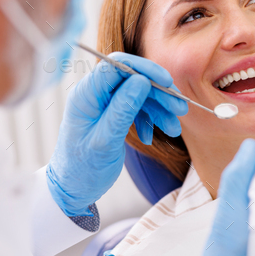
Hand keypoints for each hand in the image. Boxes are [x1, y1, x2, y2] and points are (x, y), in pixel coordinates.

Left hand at [47, 52, 187, 215]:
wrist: (73, 190)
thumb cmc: (82, 170)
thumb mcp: (105, 141)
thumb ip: (122, 110)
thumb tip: (141, 81)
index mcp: (86, 95)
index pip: (118, 65)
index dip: (145, 69)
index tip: (167, 82)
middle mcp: (95, 93)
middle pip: (134, 78)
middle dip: (159, 92)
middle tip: (181, 109)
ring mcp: (105, 103)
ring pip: (140, 94)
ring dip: (160, 109)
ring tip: (174, 130)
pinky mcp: (113, 113)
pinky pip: (138, 107)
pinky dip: (150, 120)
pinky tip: (152, 137)